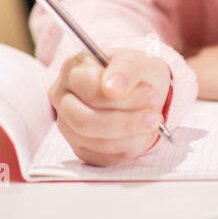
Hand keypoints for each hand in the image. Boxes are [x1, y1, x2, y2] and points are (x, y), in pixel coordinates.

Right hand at [48, 49, 170, 165]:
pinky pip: (104, 158)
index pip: (90, 88)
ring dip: (132, 136)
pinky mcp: (81, 148)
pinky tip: (142, 134)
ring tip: (153, 122)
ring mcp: (68, 126)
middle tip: (155, 118)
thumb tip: (112, 88)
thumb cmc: (134, 73)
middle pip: (84, 120)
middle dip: (125, 123)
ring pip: (96, 142)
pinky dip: (130, 148)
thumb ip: (125, 68)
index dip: (123, 96)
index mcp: (72, 70)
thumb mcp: (137, 61)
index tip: (152, 94)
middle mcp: (63, 98)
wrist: (141, 91)